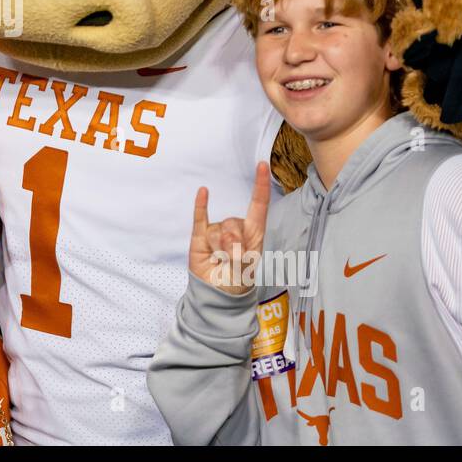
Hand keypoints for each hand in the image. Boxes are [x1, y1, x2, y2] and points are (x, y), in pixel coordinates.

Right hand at [188, 162, 270, 295]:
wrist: (217, 295)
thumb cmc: (236, 282)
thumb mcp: (245, 273)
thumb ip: (240, 257)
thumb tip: (227, 240)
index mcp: (254, 234)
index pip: (258, 206)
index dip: (260, 186)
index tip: (262, 166)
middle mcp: (237, 229)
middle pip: (234, 223)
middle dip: (232, 244)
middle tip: (230, 261)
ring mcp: (218, 230)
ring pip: (218, 230)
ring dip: (218, 248)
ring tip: (219, 260)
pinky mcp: (201, 235)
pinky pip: (200, 218)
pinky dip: (201, 205)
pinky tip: (203, 192)